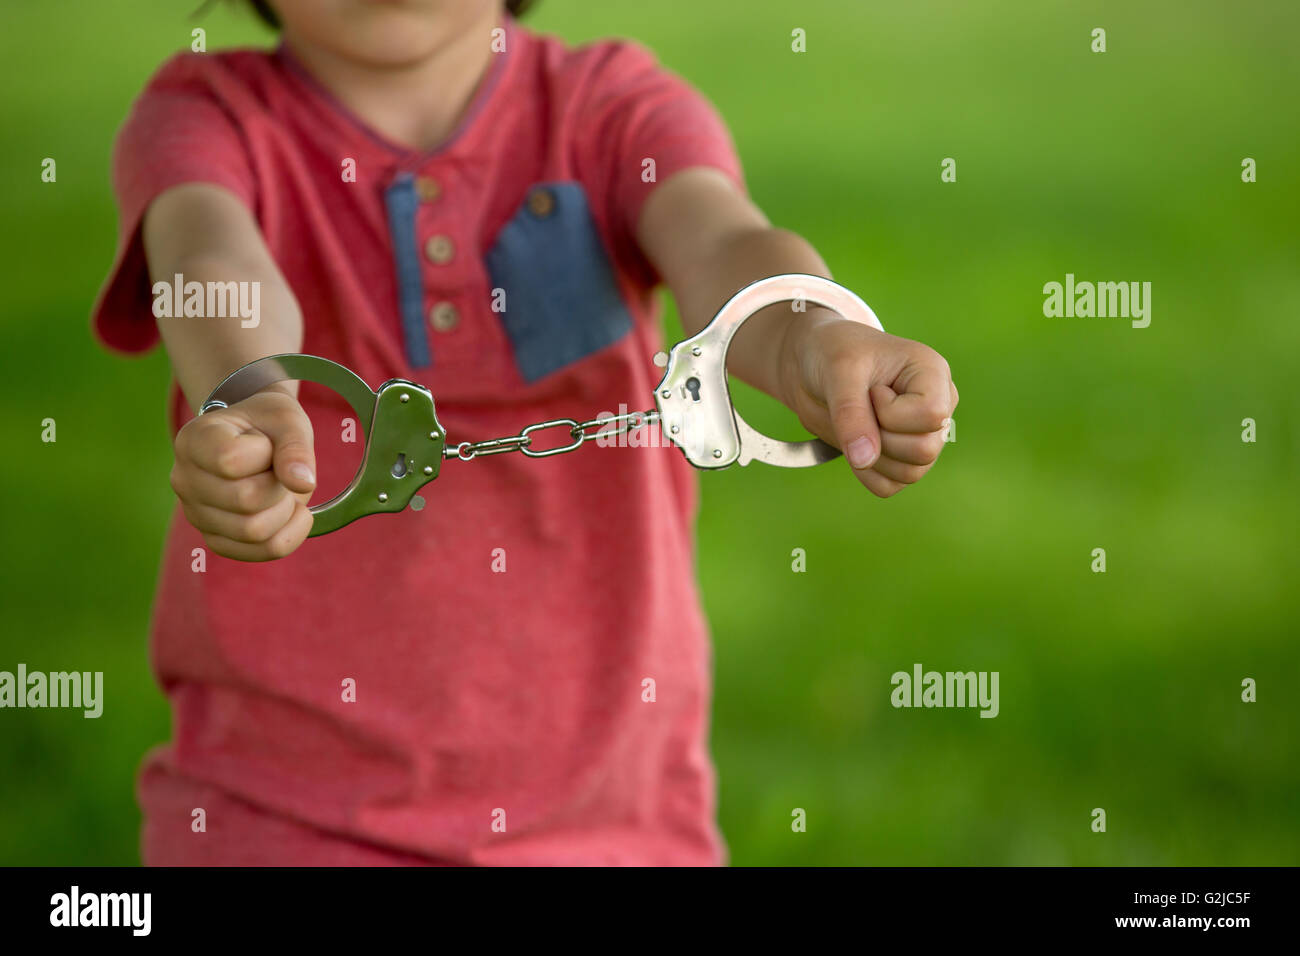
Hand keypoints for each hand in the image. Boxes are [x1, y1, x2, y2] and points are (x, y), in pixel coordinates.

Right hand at [170, 386, 316, 559]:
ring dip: (285, 510)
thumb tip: (304, 484)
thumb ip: (295, 448)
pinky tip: (291, 510)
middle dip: (279, 484)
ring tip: (279, 488)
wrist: (257, 440)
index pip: (230, 461)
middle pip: (246, 501)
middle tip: (278, 469)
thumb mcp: (286, 421)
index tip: (264, 442)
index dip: (264, 453)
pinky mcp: (216, 540)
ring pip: (255, 532)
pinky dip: (290, 533)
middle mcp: (184, 480)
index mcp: (193, 441)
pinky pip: (263, 551)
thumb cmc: (268, 426)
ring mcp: (196, 515)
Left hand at [778, 309, 958, 496]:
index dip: (891, 413)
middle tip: (860, 409)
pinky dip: (865, 473)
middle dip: (880, 437)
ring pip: (911, 474)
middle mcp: (938, 406)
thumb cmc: (833, 353)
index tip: (870, 390)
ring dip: (872, 457)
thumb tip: (864, 460)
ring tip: (857, 424)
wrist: (814, 365)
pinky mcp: (904, 458)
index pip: (930, 415)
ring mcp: (925, 435)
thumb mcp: (838, 372)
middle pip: (924, 450)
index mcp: (933, 373)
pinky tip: (855, 444)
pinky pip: (889, 486)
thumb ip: (851, 414)